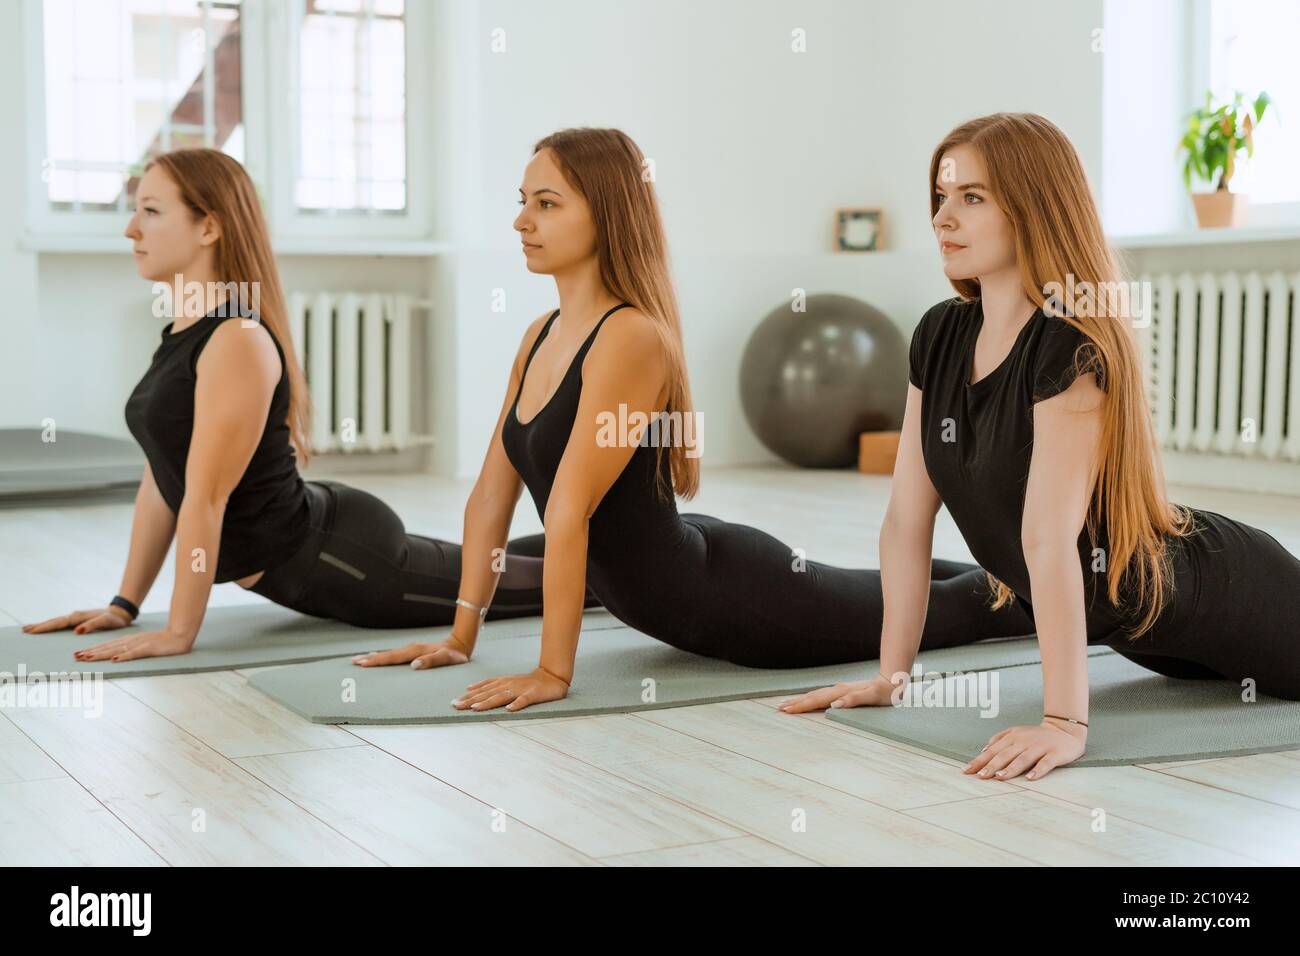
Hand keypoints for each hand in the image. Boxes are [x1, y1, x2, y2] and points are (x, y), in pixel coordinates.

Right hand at [23, 606, 132, 635]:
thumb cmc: (114, 619)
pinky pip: (61, 623)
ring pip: (56, 622)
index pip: (58, 623)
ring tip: (30, 629)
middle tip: (24, 630)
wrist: (120, 614)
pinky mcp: (78, 620)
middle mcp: (75, 616)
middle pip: (54, 621)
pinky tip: (47, 628)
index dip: (45, 627)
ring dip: (44, 625)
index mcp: (79, 617)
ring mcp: (76, 617)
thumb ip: (92, 625)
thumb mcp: (105, 622)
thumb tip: (77, 631)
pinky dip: (52, 625)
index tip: (33, 630)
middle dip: (40, 626)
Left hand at [73, 628, 194, 662]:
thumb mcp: (143, 644)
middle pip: (108, 647)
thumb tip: (114, 657)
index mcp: (129, 640)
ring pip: (116, 650)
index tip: (79, 655)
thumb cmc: (162, 642)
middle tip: (76, 657)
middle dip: (91, 652)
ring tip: (88, 658)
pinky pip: (134, 653)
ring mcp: (139, 644)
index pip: (107, 645)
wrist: (180, 635)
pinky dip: (124, 656)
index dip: (92, 650)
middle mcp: (131, 641)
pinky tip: (114, 660)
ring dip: (101, 654)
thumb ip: (130, 649)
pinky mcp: (149, 648)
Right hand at [352, 635, 470, 668]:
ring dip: (374, 657)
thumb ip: (431, 661)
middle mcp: (411, 649)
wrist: (460, 645)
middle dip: (370, 658)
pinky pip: (394, 655)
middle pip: (387, 654)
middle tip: (353, 662)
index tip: (363, 662)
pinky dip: (383, 656)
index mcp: (415, 651)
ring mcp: (411, 650)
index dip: (377, 660)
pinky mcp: (413, 652)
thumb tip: (414, 666)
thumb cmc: (455, 655)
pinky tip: (376, 657)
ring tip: (359, 660)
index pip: (392, 657)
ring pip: (389, 654)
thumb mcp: (447, 659)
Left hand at [452, 667, 569, 712]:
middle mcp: (508, 685)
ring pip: (501, 696)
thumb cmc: (528, 682)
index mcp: (502, 683)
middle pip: (487, 693)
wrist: (552, 677)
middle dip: (471, 700)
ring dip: (488, 702)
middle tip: (456, 706)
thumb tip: (470, 689)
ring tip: (475, 708)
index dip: (468, 696)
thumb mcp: (507, 682)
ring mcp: (520, 689)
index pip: (482, 689)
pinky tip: (509, 709)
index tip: (454, 703)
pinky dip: (517, 704)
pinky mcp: (533, 694)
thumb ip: (490, 686)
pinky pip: (524, 700)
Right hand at [778, 672, 902, 713]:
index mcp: (841, 693)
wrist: (891, 681)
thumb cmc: (883, 693)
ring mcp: (839, 690)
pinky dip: (811, 698)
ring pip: (815, 695)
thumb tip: (834, 705)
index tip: (786, 710)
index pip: (816, 700)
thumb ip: (853, 700)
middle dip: (796, 703)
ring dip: (801, 700)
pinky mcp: (842, 692)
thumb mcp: (871, 697)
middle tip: (780, 709)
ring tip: (788, 704)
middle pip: (812, 697)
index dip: (801, 706)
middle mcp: (837, 690)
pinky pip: (821, 696)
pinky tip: (808, 700)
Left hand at [963, 720, 1086, 781]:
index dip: (980, 761)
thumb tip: (983, 750)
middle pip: (1005, 755)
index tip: (968, 771)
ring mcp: (1040, 747)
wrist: (1065, 729)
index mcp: (1013, 737)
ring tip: (1000, 778)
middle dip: (991, 766)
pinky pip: (1045, 763)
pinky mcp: (1055, 754)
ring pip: (1023, 759)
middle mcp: (1024, 741)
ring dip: (1011, 769)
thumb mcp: (1016, 733)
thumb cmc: (1037, 735)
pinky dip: (1038, 770)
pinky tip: (1030, 778)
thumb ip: (999, 739)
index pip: (993, 751)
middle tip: (980, 777)